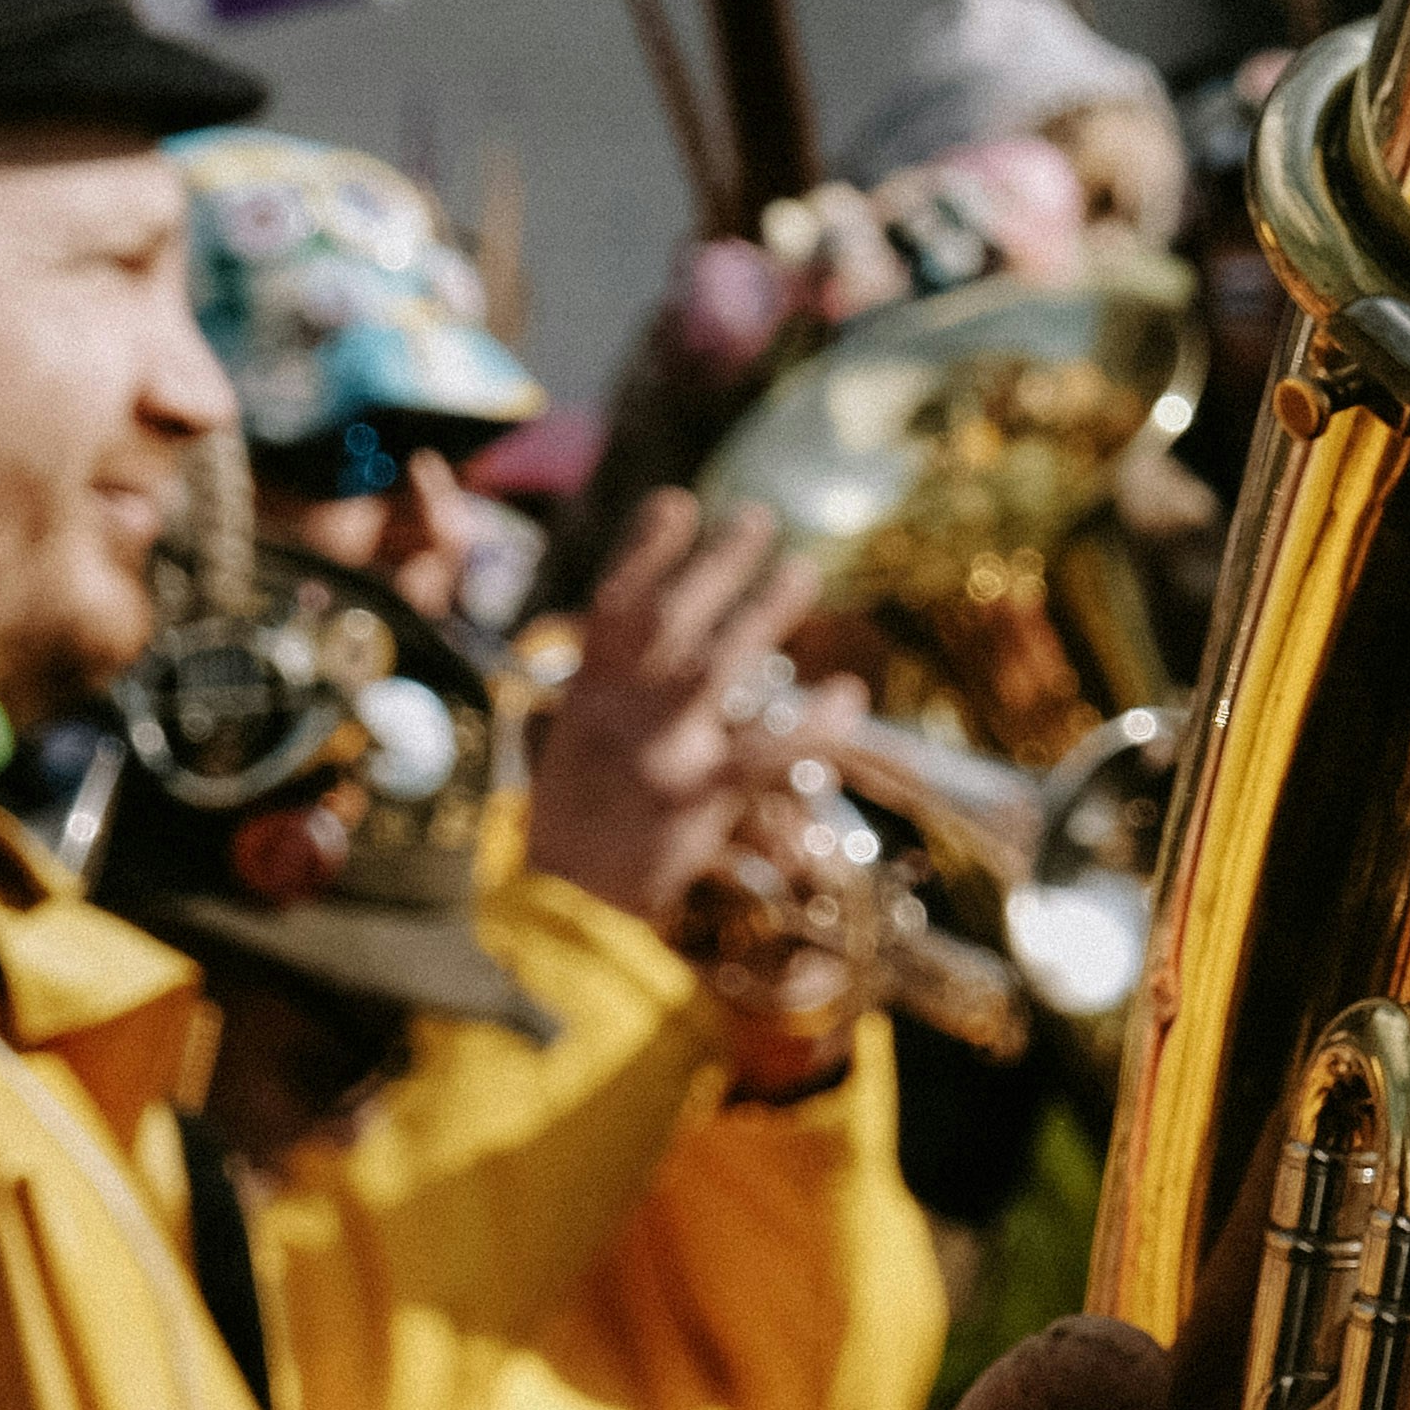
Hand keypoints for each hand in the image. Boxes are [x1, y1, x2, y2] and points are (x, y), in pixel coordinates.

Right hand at [523, 491, 826, 926]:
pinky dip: (814, 724)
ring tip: (802, 570)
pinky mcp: (699, 797)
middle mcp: (620, 713)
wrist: (561, 908)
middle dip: (716, 563)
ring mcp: (660, 752)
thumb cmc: (571, 824)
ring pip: (717, 665)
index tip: (679, 501)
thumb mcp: (566, 749)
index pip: (612, 605)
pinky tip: (848, 695)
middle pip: (670, 618)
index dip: (644, 550)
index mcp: (587, 696)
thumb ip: (591, 699)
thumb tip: (610, 657)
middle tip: (759, 518)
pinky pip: (767, 752)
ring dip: (762, 612)